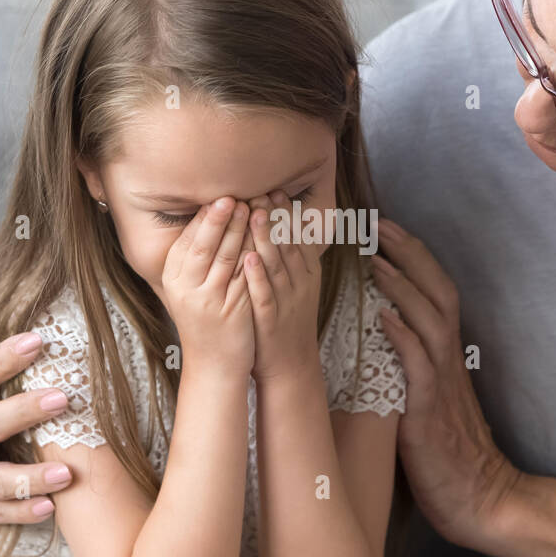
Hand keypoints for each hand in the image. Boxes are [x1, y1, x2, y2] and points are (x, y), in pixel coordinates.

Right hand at [160, 196, 254, 374]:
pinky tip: (267, 238)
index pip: (188, 240)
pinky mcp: (231, 310)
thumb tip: (207, 219)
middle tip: (234, 195)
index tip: (218, 196)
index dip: (204, 217)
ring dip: (242, 231)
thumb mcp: (189, 289)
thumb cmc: (204, 322)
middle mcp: (187, 289)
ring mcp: (209, 301)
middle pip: (205, 245)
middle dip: (221, 218)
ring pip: (228, 258)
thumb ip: (194, 259)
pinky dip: (257, 255)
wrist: (213, 364)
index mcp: (173, 278)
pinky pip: (247, 277)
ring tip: (254, 208)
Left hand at [243, 190, 322, 382]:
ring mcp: (287, 302)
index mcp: (307, 274)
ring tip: (254, 213)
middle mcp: (300, 284)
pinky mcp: (271, 320)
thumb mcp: (297, 285)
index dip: (288, 215)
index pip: (298, 238)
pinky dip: (257, 276)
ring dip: (266, 238)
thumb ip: (291, 258)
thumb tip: (283, 224)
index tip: (276, 191)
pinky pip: (264, 295)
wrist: (291, 365)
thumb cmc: (287, 320)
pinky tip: (248, 258)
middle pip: (288, 245)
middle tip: (263, 191)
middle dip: (276, 217)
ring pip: (277, 265)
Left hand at [370, 217, 521, 550]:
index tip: (388, 230)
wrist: (480, 502)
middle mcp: (448, 363)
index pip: (436, 295)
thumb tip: (384, 345)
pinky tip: (383, 315)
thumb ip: (413, 374)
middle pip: (438, 292)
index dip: (415, 260)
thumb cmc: (447, 459)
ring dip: (403, 284)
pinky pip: (419, 365)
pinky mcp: (430, 411)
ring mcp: (442, 385)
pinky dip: (402, 335)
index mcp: (447, 359)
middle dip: (410, 254)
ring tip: (375, 256)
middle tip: (380, 222)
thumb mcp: (427, 406)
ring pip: (430, 319)